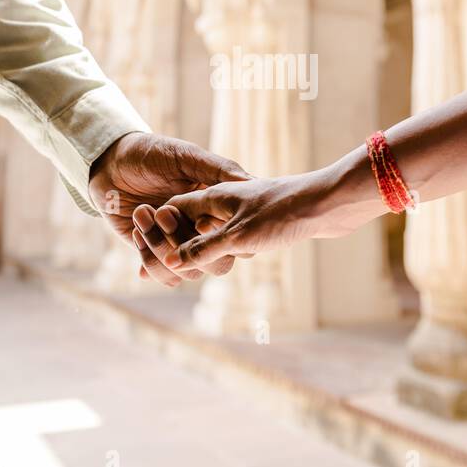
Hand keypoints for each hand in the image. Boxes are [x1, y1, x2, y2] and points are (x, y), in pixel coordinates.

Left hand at [88, 132, 250, 285]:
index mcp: (218, 208)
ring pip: (188, 271)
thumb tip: (253, 183)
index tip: (198, 221)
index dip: (221, 234)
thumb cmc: (152, 153)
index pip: (236, 234)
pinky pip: (164, 276)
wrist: (111, 164)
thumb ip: (219, 170)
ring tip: (142, 212)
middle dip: (187, 242)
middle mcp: (204, 231)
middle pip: (218, 263)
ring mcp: (181, 245)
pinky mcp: (157, 254)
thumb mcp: (187, 156)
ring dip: (162, 246)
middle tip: (163, 211)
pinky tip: (136, 231)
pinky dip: (149, 259)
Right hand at [142, 160, 381, 271]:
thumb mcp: (237, 236)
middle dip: (167, 243)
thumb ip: (202, 249)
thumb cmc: (283, 214)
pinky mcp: (261, 220)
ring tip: (174, 269)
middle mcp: (224, 200)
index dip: (154, 231)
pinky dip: (215, 249)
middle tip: (146, 269)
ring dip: (191, 248)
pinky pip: (227, 236)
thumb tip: (170, 265)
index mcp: (212, 197)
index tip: (137, 250)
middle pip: (185, 221)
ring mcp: (243, 209)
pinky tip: (218, 260)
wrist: (329, 203)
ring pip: (207, 230)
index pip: (172, 211)